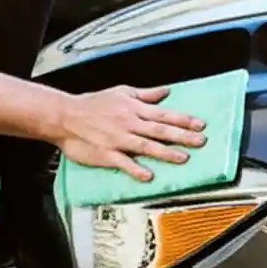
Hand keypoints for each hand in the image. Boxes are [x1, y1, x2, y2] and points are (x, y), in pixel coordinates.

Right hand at [58, 85, 206, 180]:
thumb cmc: (93, 103)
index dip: (184, 119)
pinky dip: (136, 169)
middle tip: (201, 141)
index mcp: (134, 108)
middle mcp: (129, 123)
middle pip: (160, 130)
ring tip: (183, 158)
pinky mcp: (106, 154)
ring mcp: (118, 139)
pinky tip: (148, 176)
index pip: (164, 114)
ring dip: (165, 152)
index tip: (200, 124)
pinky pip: (124, 162)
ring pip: (146, 146)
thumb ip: (146, 94)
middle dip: (182, 136)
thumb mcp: (121, 92)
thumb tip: (166, 91)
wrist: (65, 116)